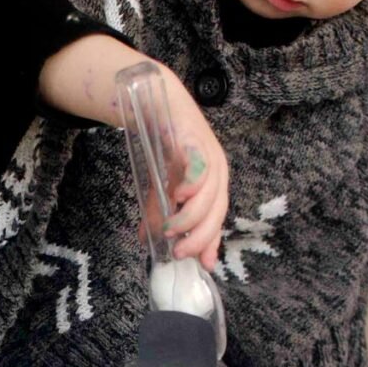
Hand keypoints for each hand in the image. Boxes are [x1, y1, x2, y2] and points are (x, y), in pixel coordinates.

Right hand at [157, 72, 229, 271]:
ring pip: (209, 193)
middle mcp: (216, 170)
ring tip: (171, 230)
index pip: (216, 218)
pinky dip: (193, 182)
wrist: (158, 101)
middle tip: (179, 253)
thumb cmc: (165, 145)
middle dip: (199, 235)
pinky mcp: (194, 139)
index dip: (211, 241)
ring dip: (191, 216)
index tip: (203, 265)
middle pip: (216, 209)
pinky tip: (179, 196)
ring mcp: (208, 154)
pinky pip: (199, 164)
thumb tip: (150, 244)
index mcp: (213, 183)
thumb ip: (160, 213)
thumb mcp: (161, 185)